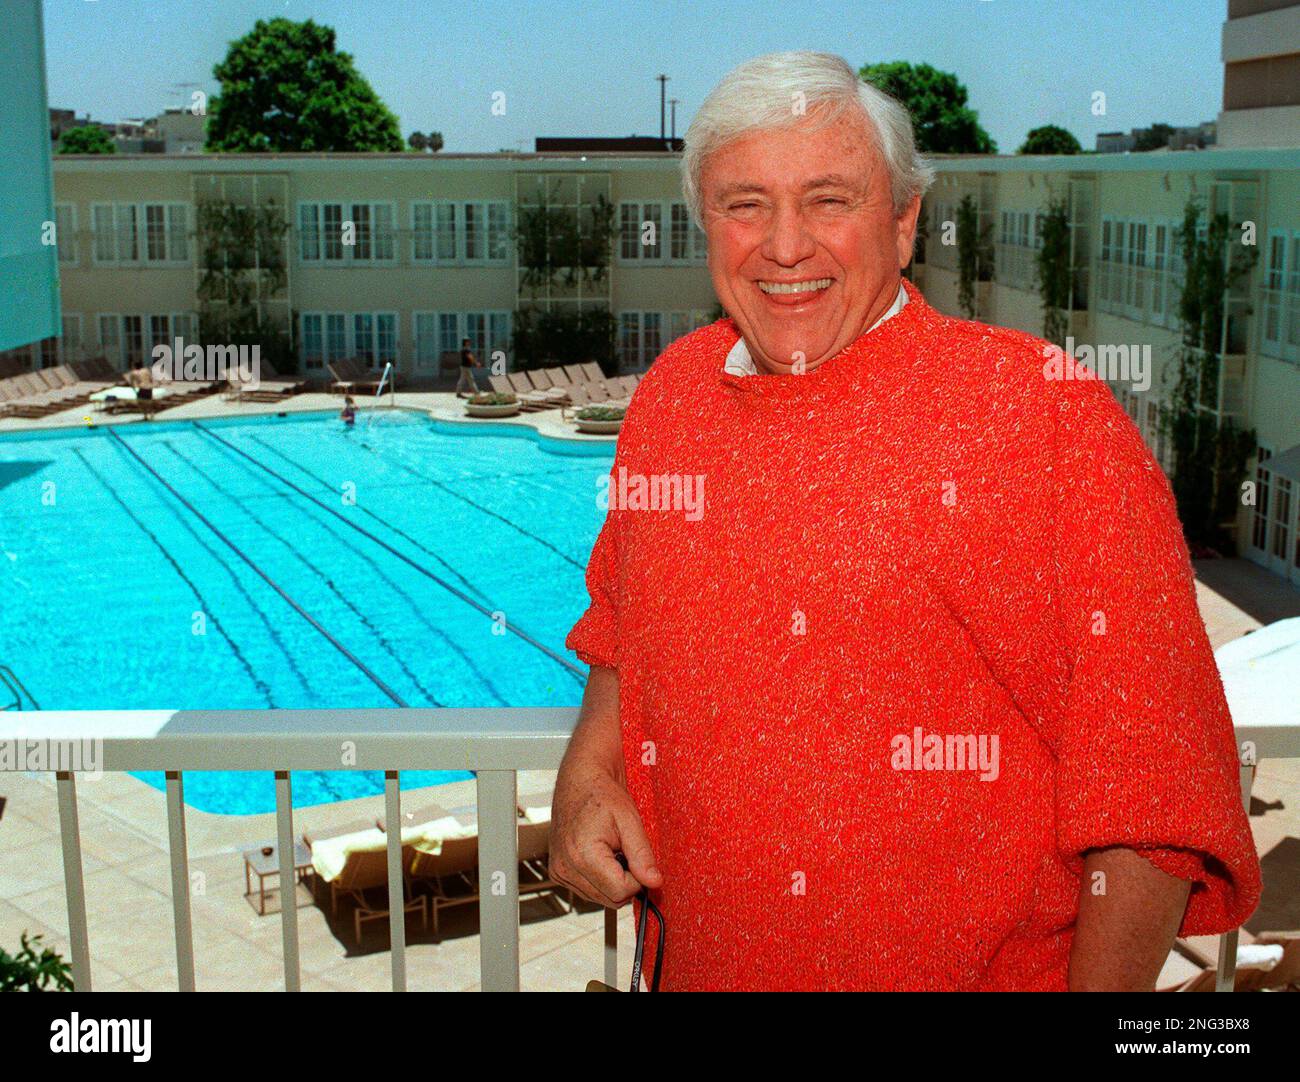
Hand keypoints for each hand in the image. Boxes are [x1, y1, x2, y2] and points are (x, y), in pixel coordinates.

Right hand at [549, 758, 662, 907]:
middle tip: (626, 851)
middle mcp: (565, 867)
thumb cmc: (602, 794)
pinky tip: (601, 856)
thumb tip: (654, 882)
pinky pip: (587, 891)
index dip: (638, 879)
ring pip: (599, 898)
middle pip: (610, 899)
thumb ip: (642, 855)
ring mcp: (558, 871)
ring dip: (612, 880)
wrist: (580, 780)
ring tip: (612, 850)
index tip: (639, 859)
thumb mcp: (629, 820)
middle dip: (625, 881)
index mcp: (582, 855)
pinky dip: (599, 879)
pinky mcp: (557, 873)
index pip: (620, 891)